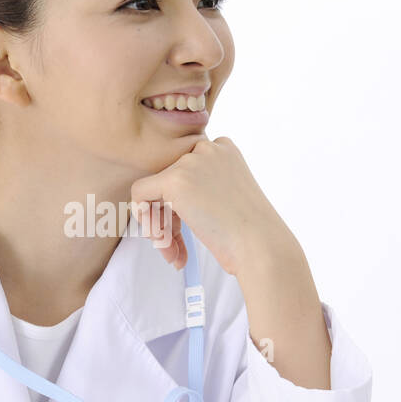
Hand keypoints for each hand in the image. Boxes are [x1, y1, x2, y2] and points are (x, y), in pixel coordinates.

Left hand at [130, 137, 295, 278]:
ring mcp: (191, 161)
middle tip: (178, 247)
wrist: (260, 246)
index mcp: (224, 149)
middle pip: (168, 179)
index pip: (185, 170)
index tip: (190, 228)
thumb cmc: (249, 234)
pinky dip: (145, 219)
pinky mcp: (175, 180)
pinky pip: (139, 194)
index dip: (182, 204)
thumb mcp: (227, 199)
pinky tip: (163, 241)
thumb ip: (200, 191)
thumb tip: (162, 199)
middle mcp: (208, 148)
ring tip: (174, 253)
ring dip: (159, 225)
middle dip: (168, 217)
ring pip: (152, 189)